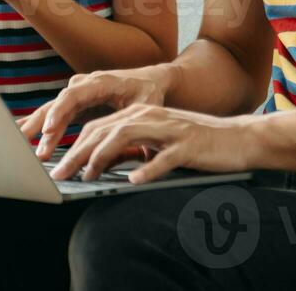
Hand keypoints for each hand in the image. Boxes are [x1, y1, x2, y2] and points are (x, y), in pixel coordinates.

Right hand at [18, 67, 172, 159]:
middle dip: (41, 125)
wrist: (150, 80)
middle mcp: (84, 85)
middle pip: (57, 103)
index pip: (73, 96)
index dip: (59, 113)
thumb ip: (138, 127)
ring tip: (22, 145)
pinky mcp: (75, 104)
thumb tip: (141, 154)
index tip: (48, 130)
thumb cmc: (149, 93)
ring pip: (52, 110)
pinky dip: (39, 124)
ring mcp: (77, 93)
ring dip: (37, 128)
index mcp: (101, 82)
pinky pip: (54, 115)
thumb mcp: (147, 108)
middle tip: (30, 145)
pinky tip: (21, 132)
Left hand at [46, 104, 262, 184]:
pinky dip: (147, 169)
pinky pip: (164, 158)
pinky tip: (133, 182)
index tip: (55, 165)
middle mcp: (150, 116)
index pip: (98, 127)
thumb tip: (102, 162)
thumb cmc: (197, 144)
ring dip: (101, 158)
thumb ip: (133, 146)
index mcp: (141, 113)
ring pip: (125, 137)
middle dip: (77, 153)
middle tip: (59, 174)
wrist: (240, 138)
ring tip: (86, 177)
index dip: (73, 145)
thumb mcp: (159, 141)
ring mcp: (169, 129)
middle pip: (104, 131)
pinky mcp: (188, 145)